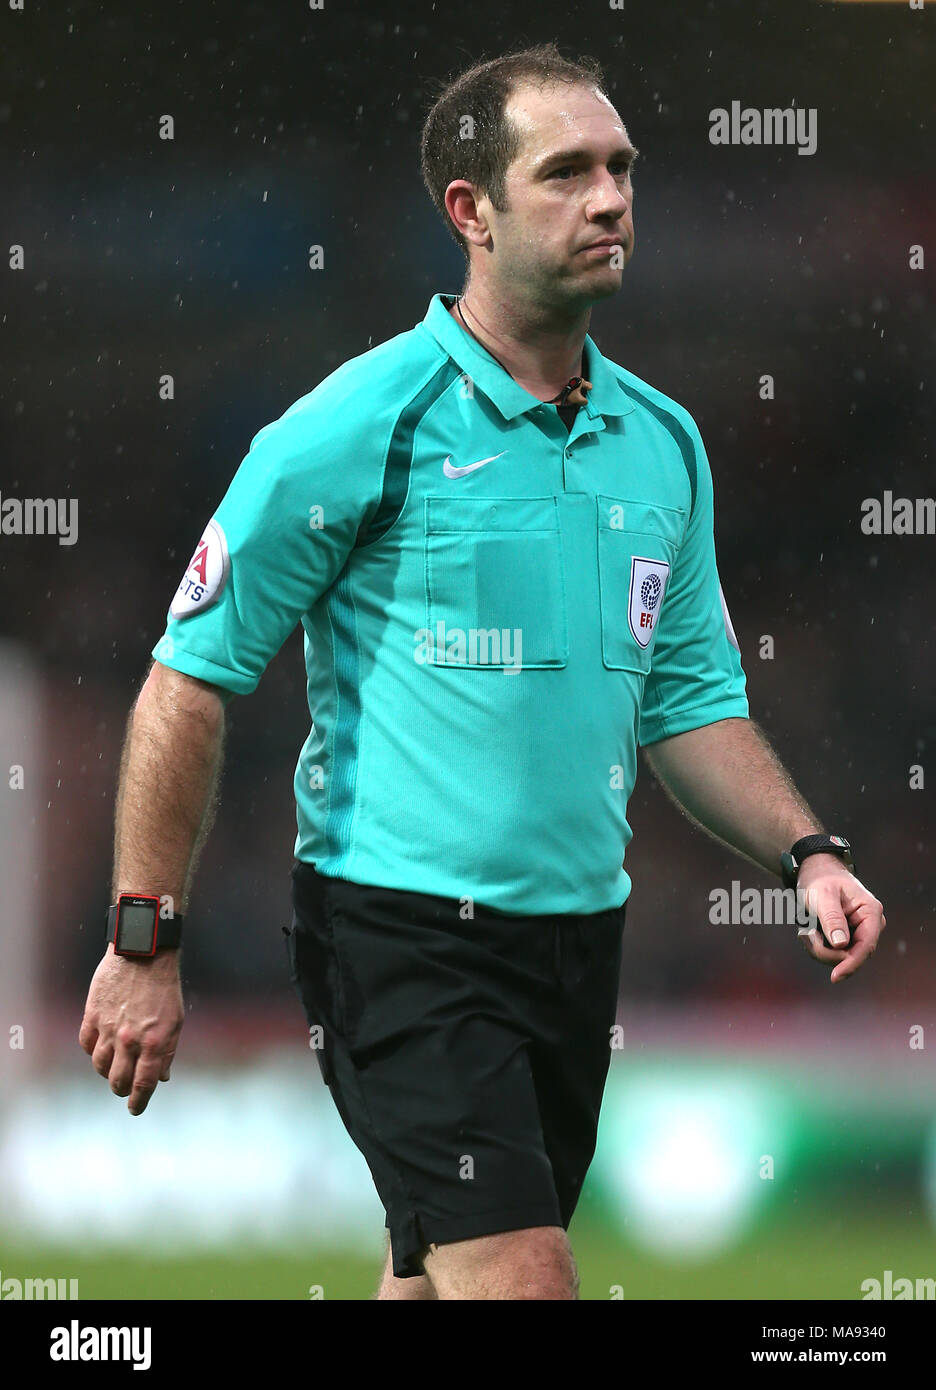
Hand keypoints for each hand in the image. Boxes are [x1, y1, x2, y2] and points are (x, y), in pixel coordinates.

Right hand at [78, 944, 183, 1114]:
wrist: (143, 952)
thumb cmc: (164, 987)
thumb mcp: (176, 1020)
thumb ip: (168, 1051)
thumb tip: (163, 1077)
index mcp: (155, 1042)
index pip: (143, 1084)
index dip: (139, 1102)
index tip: (136, 1109)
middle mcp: (130, 1039)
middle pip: (118, 1081)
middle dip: (122, 1090)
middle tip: (125, 1088)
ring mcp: (108, 1028)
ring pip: (100, 1066)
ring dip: (107, 1072)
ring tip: (113, 1068)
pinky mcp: (92, 1015)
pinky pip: (86, 1045)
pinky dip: (92, 1052)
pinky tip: (100, 1049)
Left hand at [796, 854, 885, 982]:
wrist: (816, 872)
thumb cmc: (820, 879)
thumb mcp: (822, 895)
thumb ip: (832, 918)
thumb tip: (841, 945)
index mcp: (870, 912)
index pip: (866, 946)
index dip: (852, 964)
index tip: (835, 976)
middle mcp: (870, 925)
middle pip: (851, 955)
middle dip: (825, 950)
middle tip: (805, 933)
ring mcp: (859, 933)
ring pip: (839, 957)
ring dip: (818, 948)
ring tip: (805, 928)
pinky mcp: (848, 939)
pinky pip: (832, 953)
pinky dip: (817, 946)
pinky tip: (808, 930)